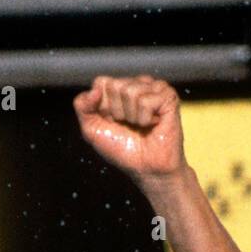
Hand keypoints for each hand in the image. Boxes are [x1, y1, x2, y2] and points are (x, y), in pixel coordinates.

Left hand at [73, 75, 187, 182]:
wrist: (146, 168)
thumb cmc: (122, 150)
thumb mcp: (92, 129)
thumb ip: (82, 107)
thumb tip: (94, 90)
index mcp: (119, 90)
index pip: (101, 82)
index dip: (102, 107)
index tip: (112, 122)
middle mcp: (137, 85)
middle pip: (115, 85)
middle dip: (117, 111)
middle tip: (129, 125)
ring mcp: (154, 89)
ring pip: (130, 91)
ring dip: (132, 117)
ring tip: (141, 126)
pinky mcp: (168, 97)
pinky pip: (146, 101)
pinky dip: (145, 119)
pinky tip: (153, 124)